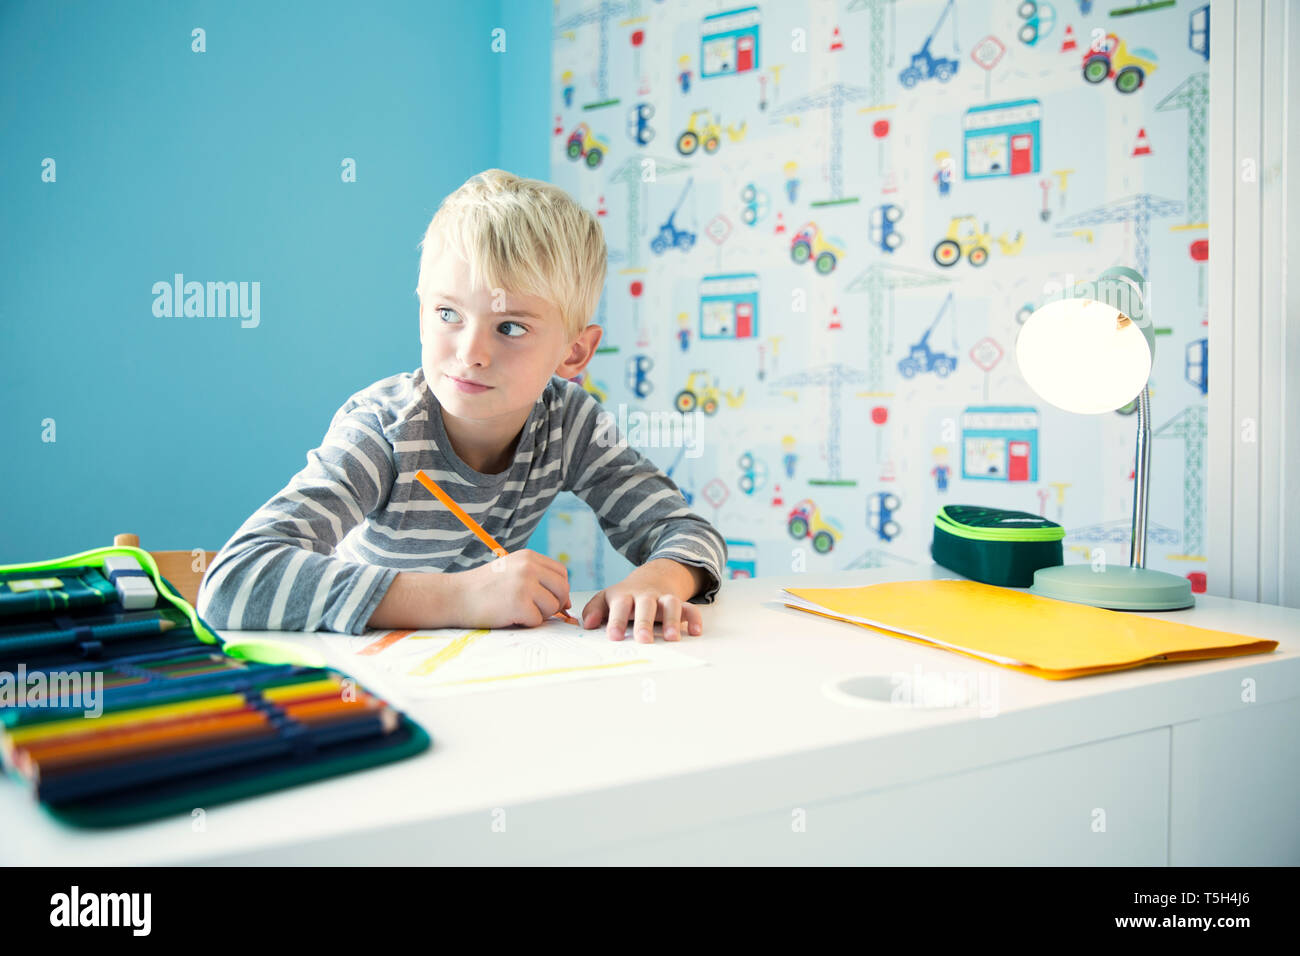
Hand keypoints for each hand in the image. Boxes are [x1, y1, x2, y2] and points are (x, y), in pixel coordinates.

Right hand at [456, 550, 570, 627]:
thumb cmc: (484, 588)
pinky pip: (537, 620)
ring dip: (539, 615)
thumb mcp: (512, 571)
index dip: (559, 589)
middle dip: (555, 604)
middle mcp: (529, 567)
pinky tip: (509, 616)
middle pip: (563, 589)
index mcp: (529, 557)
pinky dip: (525, 623)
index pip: (562, 573)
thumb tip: (567, 602)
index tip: (548, 599)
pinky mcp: (519, 604)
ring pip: (552, 607)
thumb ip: (537, 579)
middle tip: (536, 610)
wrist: (454, 597)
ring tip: (517, 610)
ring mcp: (525, 584)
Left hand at [580, 559, 704, 642]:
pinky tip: (695, 632)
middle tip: (643, 640)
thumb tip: (587, 625)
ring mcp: (664, 598)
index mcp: (624, 596)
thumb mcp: (606, 598)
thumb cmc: (625, 597)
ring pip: (671, 604)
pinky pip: (690, 608)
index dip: (617, 620)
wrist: (651, 578)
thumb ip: (594, 610)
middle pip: (646, 605)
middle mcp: (645, 596)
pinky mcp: (679, 603)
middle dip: (645, 622)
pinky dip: (694, 618)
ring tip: (671, 638)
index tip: (614, 636)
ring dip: (672, 620)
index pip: (620, 605)